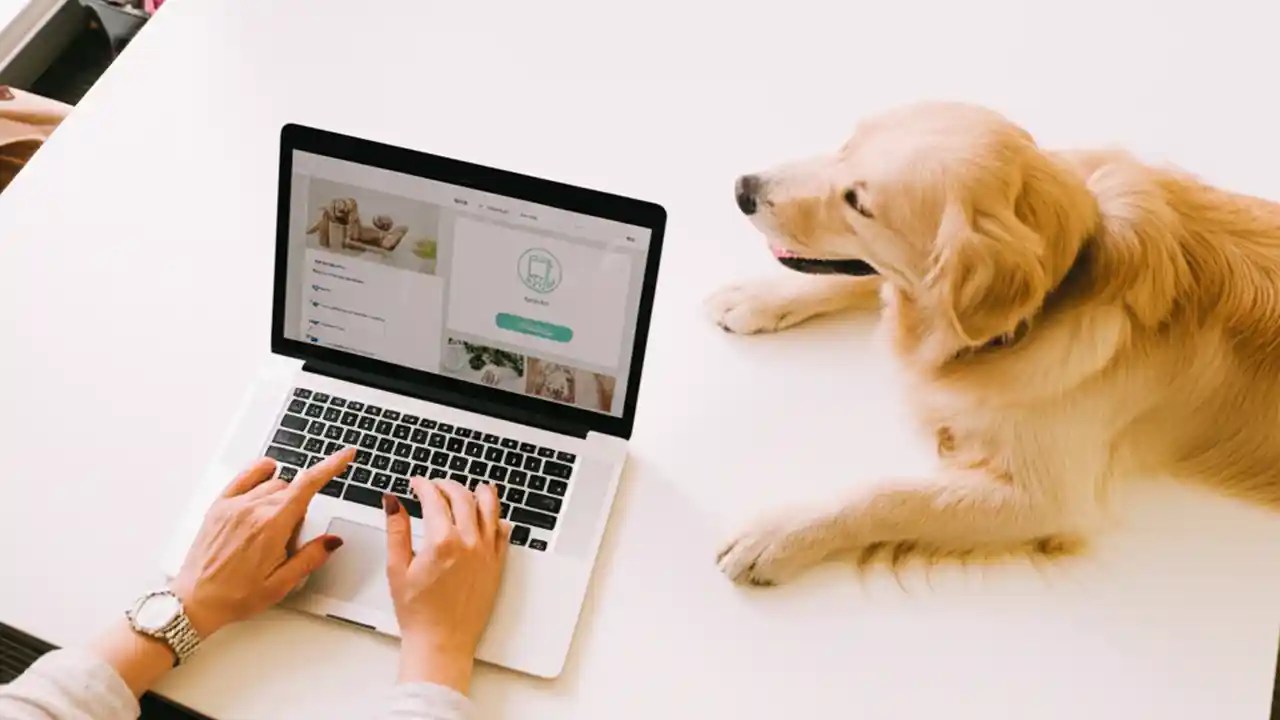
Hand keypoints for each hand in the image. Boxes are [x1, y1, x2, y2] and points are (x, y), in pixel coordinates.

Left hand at [169, 448, 354, 636]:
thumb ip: (311, 557)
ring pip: (273, 484)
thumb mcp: (281, 584)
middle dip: (302, 506)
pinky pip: (245, 476)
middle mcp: (253, 510)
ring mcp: (234, 505)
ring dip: (283, 496)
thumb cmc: (234, 596)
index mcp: (272, 527)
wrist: (195, 601)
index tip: (346, 455)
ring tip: (274, 526)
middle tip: (293, 536)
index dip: (331, 466)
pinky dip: (260, 472)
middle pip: (292, 489)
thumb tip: (333, 540)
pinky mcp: (219, 506)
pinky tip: (267, 474)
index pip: (308, 484)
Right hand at [384, 478, 509, 691]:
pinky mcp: (497, 565)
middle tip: (436, 486)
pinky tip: (490, 516)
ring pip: (490, 508)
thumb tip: (392, 502)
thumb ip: (396, 530)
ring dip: (479, 493)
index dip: (423, 485)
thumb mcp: (397, 569)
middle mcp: (469, 543)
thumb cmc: (418, 613)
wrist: (442, 642)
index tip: (416, 483)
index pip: (434, 498)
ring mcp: (487, 553)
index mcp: (443, 541)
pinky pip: (503, 532)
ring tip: (472, 488)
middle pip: (463, 497)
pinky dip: (497, 518)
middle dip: (447, 485)